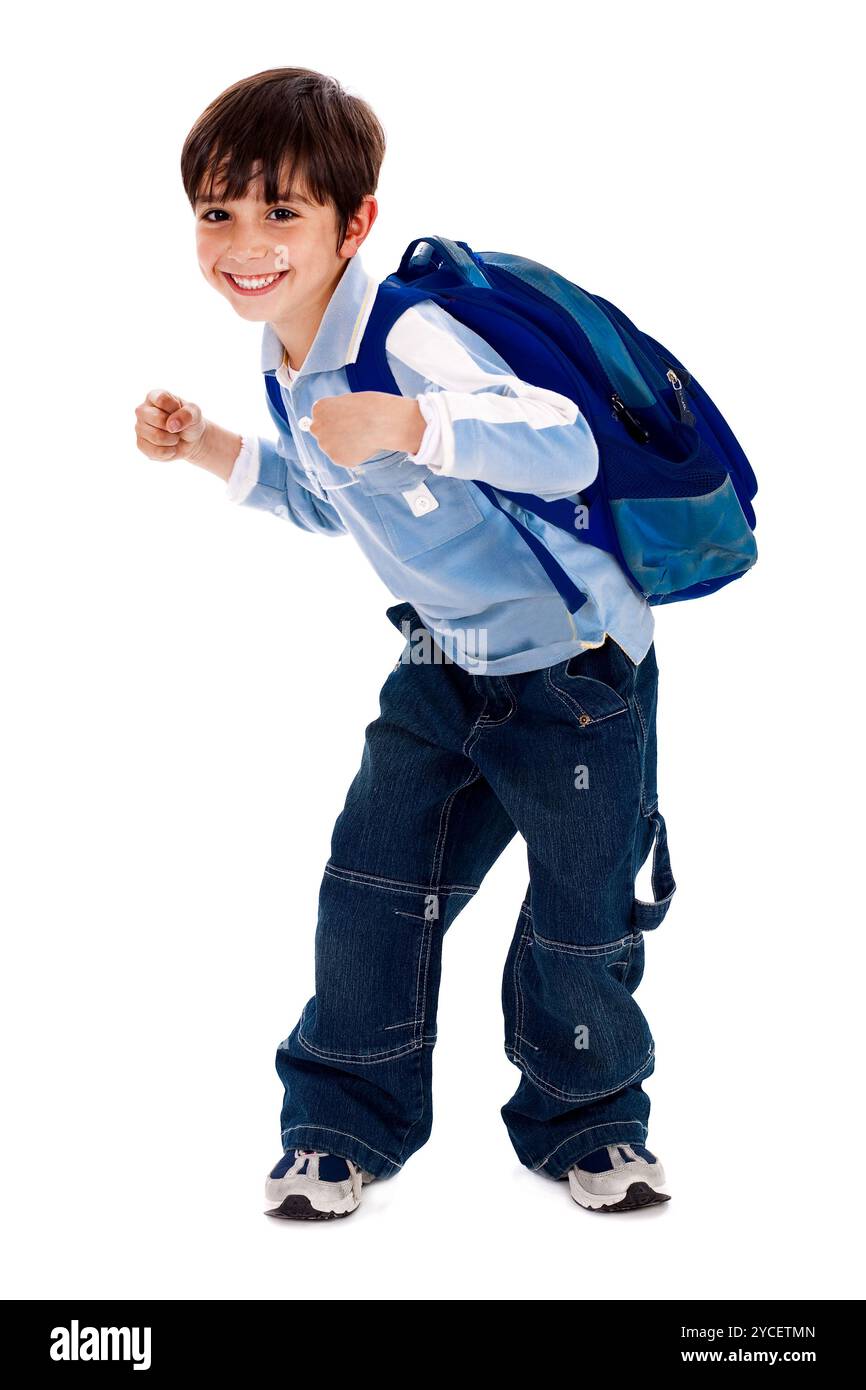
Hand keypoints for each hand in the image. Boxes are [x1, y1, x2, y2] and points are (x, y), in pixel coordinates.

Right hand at [134, 390, 208, 463]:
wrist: (191, 441)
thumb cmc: (190, 421)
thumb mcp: (195, 413)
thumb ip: (187, 414)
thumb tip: (171, 425)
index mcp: (153, 396)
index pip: (162, 399)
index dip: (175, 408)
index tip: (179, 411)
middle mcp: (142, 410)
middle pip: (157, 418)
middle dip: (174, 427)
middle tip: (177, 427)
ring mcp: (139, 427)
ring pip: (156, 436)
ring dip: (172, 440)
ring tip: (174, 437)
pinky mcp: (141, 444)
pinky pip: (155, 451)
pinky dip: (169, 452)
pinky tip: (170, 447)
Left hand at [308, 392, 424, 467]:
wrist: (383, 422)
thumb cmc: (371, 407)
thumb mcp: (348, 402)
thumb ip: (336, 413)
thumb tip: (335, 426)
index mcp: (319, 409)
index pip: (320, 418)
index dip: (336, 419)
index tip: (349, 418)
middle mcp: (317, 428)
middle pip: (322, 435)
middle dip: (334, 435)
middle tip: (355, 432)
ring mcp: (326, 445)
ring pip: (333, 448)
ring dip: (344, 445)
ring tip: (362, 438)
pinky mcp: (337, 459)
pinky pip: (344, 458)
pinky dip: (353, 455)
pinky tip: (364, 446)